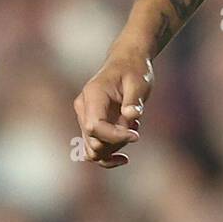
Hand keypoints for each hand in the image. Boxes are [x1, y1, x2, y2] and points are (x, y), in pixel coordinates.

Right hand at [73, 48, 153, 167]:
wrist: (127, 63)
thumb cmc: (134, 70)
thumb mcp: (138, 82)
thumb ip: (134, 99)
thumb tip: (131, 116)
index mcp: (93, 95)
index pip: (94, 126)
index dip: (115, 136)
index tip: (136, 136)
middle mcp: (84, 108)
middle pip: (93, 141)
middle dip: (116, 143)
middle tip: (135, 130)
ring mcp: (85, 118)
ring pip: (92, 150)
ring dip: (114, 149)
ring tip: (132, 129)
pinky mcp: (91, 126)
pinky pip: (94, 149)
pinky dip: (108, 157)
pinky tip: (124, 158)